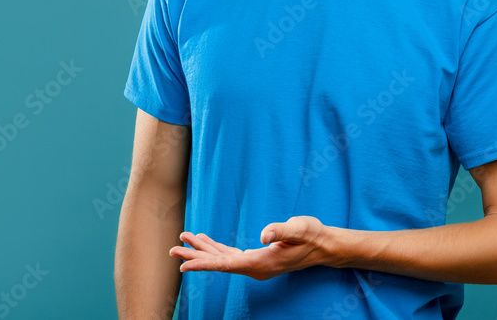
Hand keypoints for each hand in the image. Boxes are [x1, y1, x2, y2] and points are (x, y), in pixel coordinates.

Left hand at [169, 216, 329, 279]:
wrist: (323, 245)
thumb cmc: (311, 235)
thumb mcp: (298, 228)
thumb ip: (280, 230)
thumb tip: (264, 235)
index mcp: (261, 263)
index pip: (225, 265)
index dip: (203, 264)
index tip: (183, 265)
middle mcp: (255, 267)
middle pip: (219, 263)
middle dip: (195, 256)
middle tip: (172, 249)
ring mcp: (255, 264)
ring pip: (222, 258)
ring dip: (202, 249)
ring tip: (183, 238)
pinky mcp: (256, 257)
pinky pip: (229, 254)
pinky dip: (215, 247)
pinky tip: (204, 240)